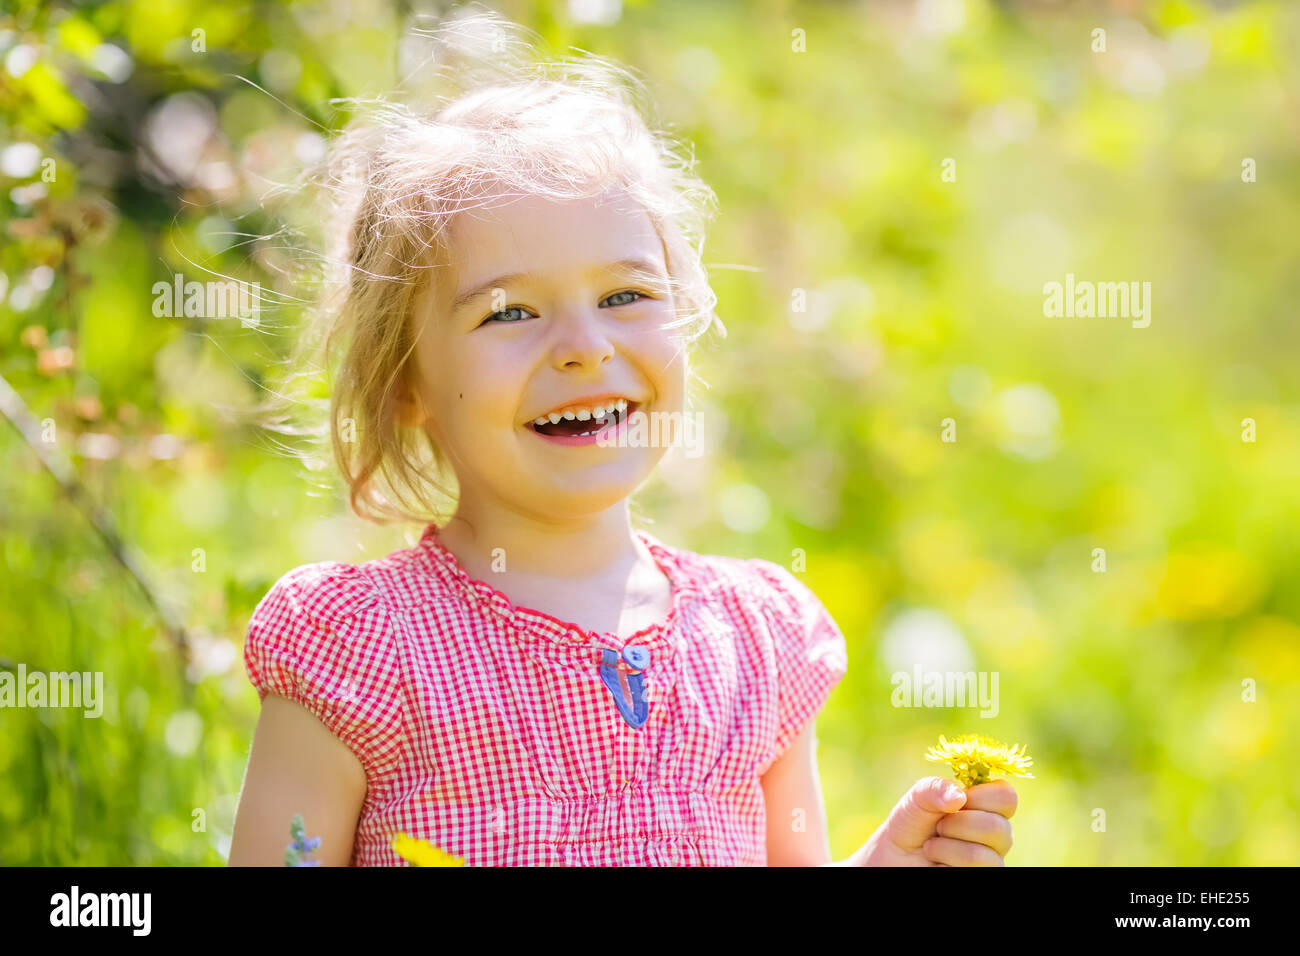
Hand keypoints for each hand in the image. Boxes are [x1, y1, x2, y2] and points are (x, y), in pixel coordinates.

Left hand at [853, 776, 1016, 865]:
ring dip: (946, 847)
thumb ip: (935, 788)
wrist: (895, 856)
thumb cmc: (912, 824)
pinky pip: (972, 870)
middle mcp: (996, 835)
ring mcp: (991, 860)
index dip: (981, 797)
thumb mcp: (917, 798)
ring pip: (983, 855)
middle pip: (998, 827)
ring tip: (932, 846)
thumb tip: (959, 797)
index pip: (1007, 797)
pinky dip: (945, 863)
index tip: (956, 801)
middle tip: (938, 827)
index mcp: (987, 807)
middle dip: (958, 824)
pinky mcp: (981, 876)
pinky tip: (937, 863)